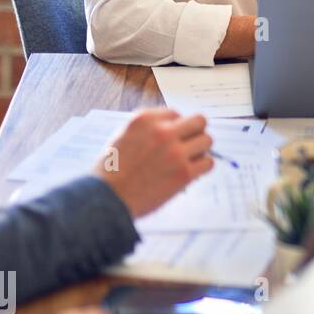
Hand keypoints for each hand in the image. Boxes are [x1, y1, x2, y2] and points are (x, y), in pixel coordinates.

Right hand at [94, 109, 213, 217]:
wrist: (105, 199)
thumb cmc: (111, 171)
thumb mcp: (122, 136)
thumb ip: (147, 128)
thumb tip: (173, 126)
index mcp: (144, 119)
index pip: (176, 113)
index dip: (176, 127)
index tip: (171, 139)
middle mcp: (162, 132)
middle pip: (199, 121)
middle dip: (195, 133)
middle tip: (188, 145)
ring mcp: (175, 152)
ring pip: (207, 140)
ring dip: (200, 150)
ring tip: (188, 160)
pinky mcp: (184, 173)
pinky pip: (208, 163)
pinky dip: (202, 168)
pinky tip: (190, 173)